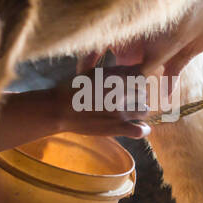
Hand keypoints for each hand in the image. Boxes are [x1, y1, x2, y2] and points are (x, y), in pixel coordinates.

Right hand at [0, 73, 149, 155]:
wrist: (58, 109)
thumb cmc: (71, 90)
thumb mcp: (91, 73)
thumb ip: (110, 72)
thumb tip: (123, 72)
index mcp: (115, 76)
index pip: (141, 77)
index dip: (137, 82)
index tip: (131, 86)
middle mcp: (121, 91)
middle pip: (142, 93)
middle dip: (137, 96)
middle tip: (127, 101)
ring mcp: (120, 110)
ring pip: (144, 110)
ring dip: (140, 111)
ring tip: (132, 113)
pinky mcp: (117, 127)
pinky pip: (141, 130)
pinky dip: (143, 130)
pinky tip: (140, 128)